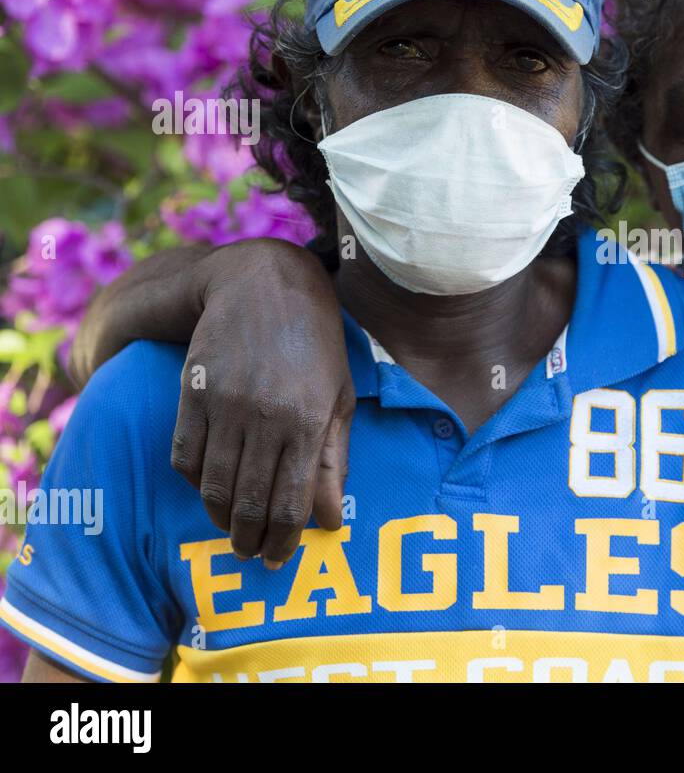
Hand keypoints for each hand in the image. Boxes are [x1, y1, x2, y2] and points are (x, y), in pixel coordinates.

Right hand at [172, 238, 353, 566]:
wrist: (262, 286)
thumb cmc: (314, 344)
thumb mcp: (339, 397)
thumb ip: (332, 460)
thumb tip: (330, 521)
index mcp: (307, 420)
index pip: (289, 503)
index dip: (282, 540)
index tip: (278, 558)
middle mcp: (263, 417)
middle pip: (248, 502)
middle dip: (248, 539)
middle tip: (250, 554)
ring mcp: (224, 405)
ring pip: (212, 485)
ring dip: (219, 517)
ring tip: (231, 529)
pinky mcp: (191, 394)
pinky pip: (183, 456)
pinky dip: (194, 482)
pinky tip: (209, 489)